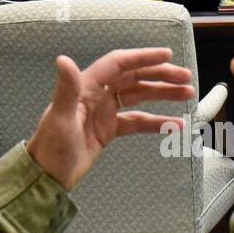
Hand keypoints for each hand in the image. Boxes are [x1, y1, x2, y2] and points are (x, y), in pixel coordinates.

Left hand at [27, 48, 194, 190]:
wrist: (47, 177)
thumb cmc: (51, 148)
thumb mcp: (61, 119)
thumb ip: (66, 88)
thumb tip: (63, 59)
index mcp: (86, 87)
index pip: (119, 64)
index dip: (143, 57)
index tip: (167, 55)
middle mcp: (97, 95)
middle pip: (133, 77)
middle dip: (160, 75)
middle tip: (186, 78)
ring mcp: (104, 112)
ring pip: (138, 97)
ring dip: (162, 95)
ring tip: (187, 95)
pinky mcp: (108, 129)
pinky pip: (136, 121)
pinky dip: (155, 122)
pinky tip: (174, 125)